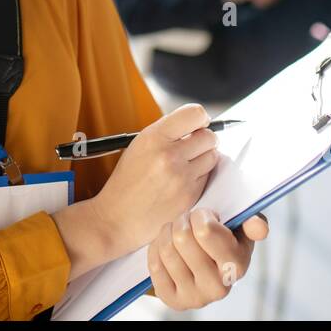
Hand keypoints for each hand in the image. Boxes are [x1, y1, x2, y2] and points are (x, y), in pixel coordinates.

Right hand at [90, 104, 218, 255]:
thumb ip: (168, 132)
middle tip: (194, 146)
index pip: (195, 114)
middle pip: (209, 136)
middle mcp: (169, 155)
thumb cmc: (128, 180)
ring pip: (212, 156)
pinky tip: (182, 181)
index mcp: (154, 137)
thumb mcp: (140, 145)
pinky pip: (207, 177)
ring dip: (204, 158)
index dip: (200, 118)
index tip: (198, 124)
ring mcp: (181, 177)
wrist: (118, 217)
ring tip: (186, 164)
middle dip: (204, 139)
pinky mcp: (190, 196)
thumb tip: (197, 123)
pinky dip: (200, 176)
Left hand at [148, 209, 268, 310]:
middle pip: (182, 237)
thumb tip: (259, 227)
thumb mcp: (239, 228)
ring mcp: (195, 298)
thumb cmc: (220, 238)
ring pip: (167, 249)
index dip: (200, 216)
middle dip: (182, 221)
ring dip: (168, 232)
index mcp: (238, 266)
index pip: (205, 231)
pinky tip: (168, 248)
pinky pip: (155, 264)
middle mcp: (219, 288)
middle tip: (186, 221)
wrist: (199, 261)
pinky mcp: (174, 301)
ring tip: (176, 232)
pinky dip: (156, 249)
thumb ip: (252, 222)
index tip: (203, 215)